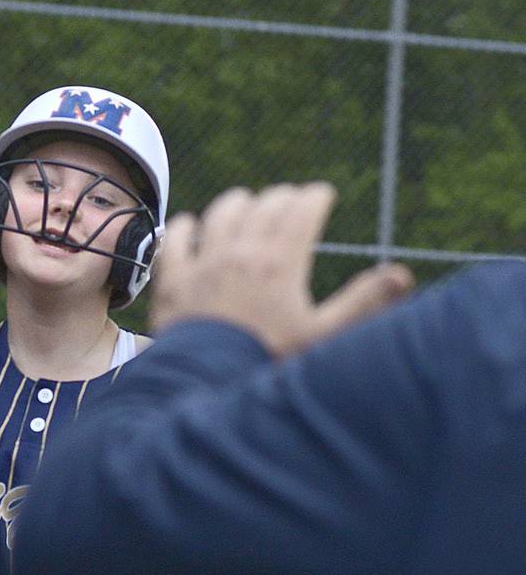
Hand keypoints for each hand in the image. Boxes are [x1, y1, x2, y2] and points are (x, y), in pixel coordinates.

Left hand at [150, 182, 414, 356]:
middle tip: (291, 200)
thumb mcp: (323, 335)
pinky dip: (183, 227)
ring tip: (246, 202)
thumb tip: (402, 274)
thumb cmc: (269, 360)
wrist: (207, 381)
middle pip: (264, 206)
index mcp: (280, 263)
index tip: (323, 193)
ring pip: (220, 214)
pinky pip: (174, 239)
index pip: (302, 211)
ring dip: (237, 203)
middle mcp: (240, 253)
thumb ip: (362, 302)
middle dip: (282, 198)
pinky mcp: (173, 280)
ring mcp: (203, 264)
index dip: (316, 197)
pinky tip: (188, 224)